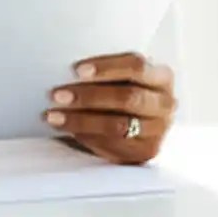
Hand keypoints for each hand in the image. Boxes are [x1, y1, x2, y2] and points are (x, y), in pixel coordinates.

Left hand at [43, 53, 175, 164]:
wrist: (136, 119)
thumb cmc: (121, 88)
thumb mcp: (119, 74)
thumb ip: (103, 70)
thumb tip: (62, 67)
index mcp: (161, 76)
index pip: (136, 66)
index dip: (106, 67)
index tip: (76, 70)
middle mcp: (164, 103)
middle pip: (128, 98)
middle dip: (89, 96)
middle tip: (57, 95)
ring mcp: (158, 129)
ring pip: (119, 125)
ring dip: (81, 120)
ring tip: (53, 116)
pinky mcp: (146, 150)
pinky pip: (115, 145)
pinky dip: (87, 137)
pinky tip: (67, 130)